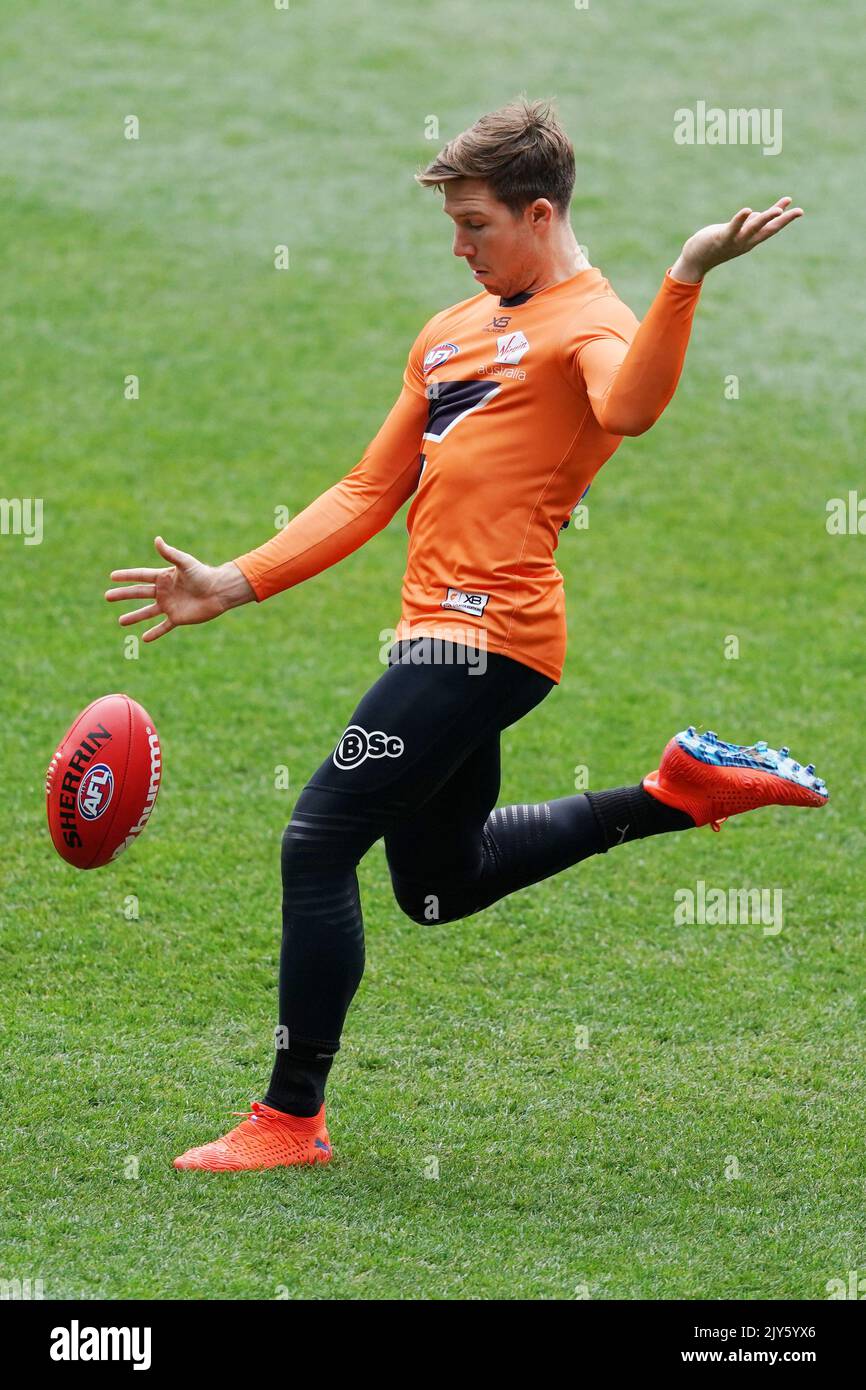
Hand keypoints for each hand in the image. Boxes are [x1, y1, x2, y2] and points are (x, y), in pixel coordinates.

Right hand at [105, 535, 253, 641]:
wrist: (219, 591)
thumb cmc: (203, 574)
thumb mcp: (185, 563)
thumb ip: (170, 553)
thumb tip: (157, 539)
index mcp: (164, 577)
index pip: (140, 576)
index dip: (126, 576)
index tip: (112, 576)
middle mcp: (164, 592)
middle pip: (139, 593)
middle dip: (123, 595)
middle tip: (107, 597)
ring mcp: (169, 605)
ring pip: (147, 612)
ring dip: (134, 617)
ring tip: (120, 622)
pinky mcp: (177, 618)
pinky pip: (163, 627)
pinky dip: (154, 633)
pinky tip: (144, 638)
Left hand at [670, 197, 803, 281]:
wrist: (696, 260)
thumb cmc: (715, 244)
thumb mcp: (734, 233)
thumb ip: (746, 225)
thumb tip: (757, 214)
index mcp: (750, 239)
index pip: (771, 228)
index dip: (785, 219)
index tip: (799, 210)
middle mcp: (746, 242)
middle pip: (768, 230)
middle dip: (783, 221)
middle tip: (799, 212)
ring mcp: (735, 241)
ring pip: (753, 229)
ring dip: (765, 220)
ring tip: (777, 210)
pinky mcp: (721, 238)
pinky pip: (733, 228)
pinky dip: (740, 220)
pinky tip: (747, 210)